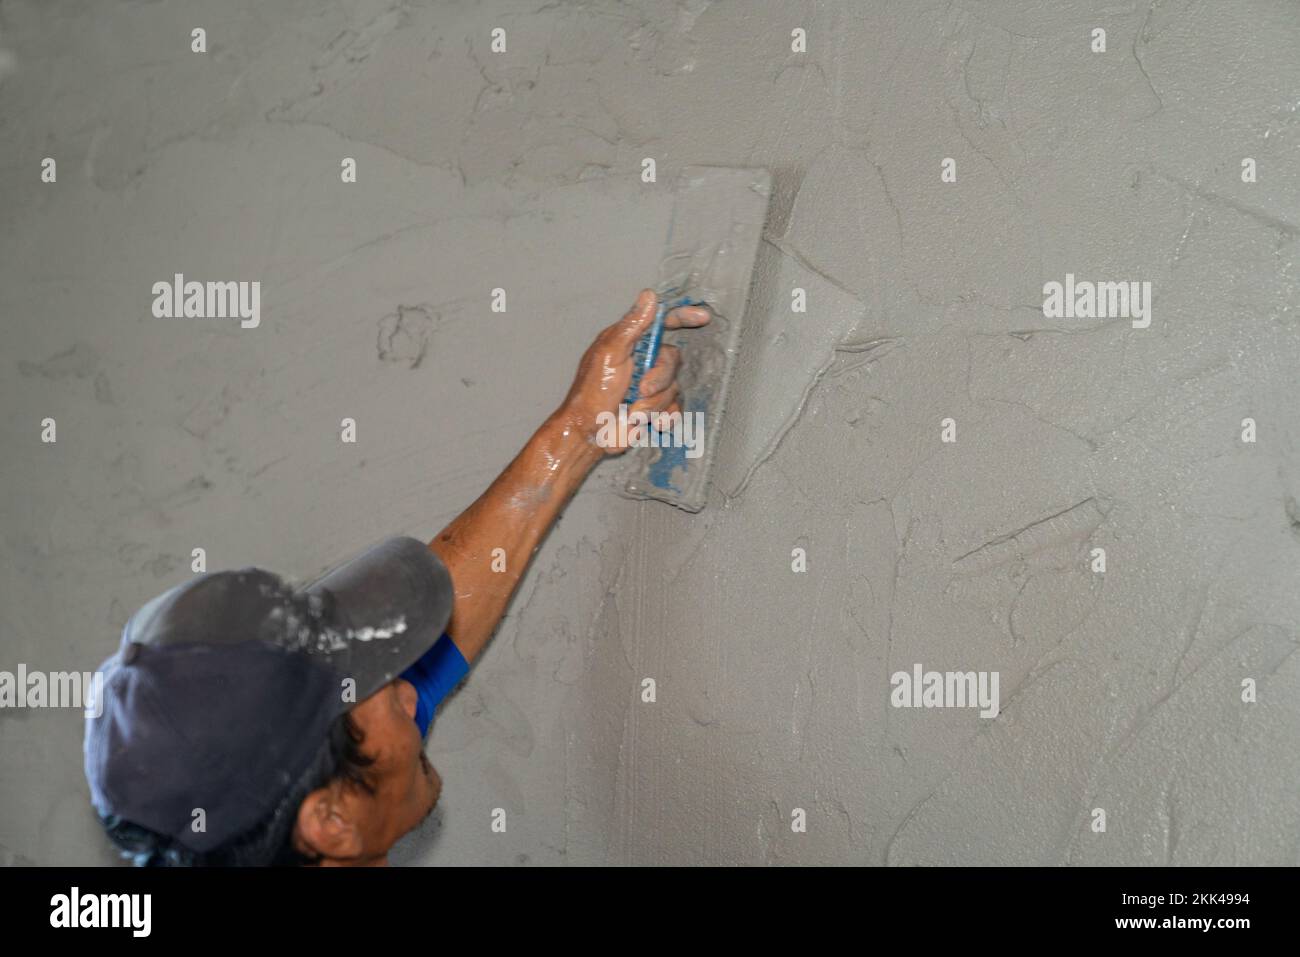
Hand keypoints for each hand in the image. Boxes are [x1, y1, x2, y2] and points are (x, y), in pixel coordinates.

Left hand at [554, 289, 710, 455]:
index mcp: (632, 342)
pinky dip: (665, 417)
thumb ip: (632, 326)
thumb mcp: (610, 352)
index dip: (683, 317)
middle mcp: (644, 361)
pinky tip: (652, 423)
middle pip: (673, 359)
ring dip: (654, 403)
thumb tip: (649, 295)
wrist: (591, 432)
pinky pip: (676, 408)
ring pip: (674, 387)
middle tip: (641, 389)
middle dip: (659, 378)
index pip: (663, 322)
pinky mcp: (656, 408)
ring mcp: (651, 385)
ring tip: (632, 410)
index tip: (702, 317)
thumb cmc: (593, 391)